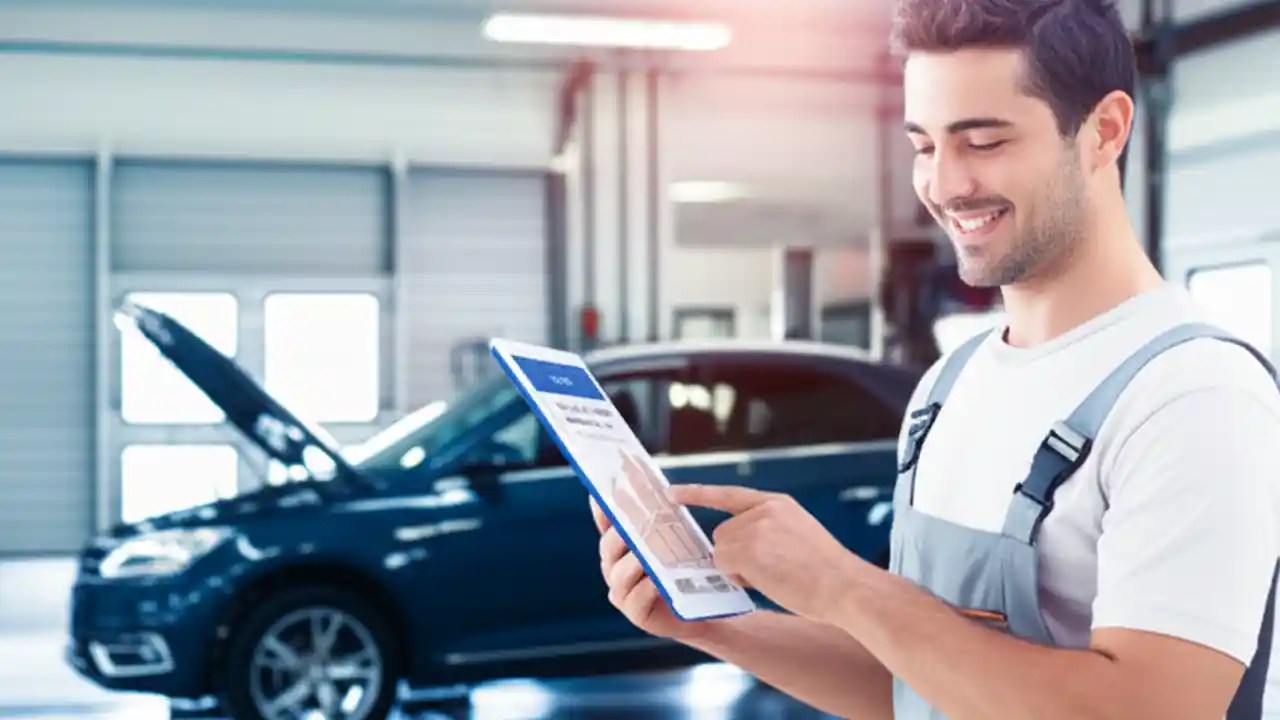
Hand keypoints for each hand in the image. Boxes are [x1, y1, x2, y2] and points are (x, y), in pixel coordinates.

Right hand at [590, 497, 710, 642]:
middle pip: (609, 546)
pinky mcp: (636, 614)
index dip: (601, 508)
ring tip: (652, 551)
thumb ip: (661, 520)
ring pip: (620, 573)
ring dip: (636, 560)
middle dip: (622, 532)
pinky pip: (635, 599)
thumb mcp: (675, 539)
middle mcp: (614, 567)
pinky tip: (658, 580)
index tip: (605, 491)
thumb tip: (661, 489)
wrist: (702, 607)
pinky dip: (647, 587)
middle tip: (640, 520)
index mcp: (620, 546)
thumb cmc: (686, 568)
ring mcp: (621, 592)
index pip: (605, 523)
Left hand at [670, 484, 865, 621]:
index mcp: (777, 504)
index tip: (672, 492)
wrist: (845, 586)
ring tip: (773, 575)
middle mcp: (763, 510)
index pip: (729, 495)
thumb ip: (765, 533)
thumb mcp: (797, 536)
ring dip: (737, 569)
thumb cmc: (826, 573)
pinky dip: (738, 578)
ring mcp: (754, 528)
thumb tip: (733, 551)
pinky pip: (724, 567)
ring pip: (721, 552)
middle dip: (734, 556)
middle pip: (722, 534)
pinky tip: (766, 580)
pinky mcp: (747, 549)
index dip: (698, 494)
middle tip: (768, 570)